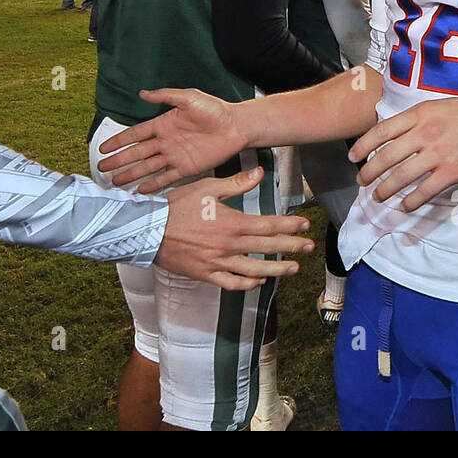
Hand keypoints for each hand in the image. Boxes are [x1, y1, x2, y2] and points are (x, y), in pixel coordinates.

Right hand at [98, 88, 247, 192]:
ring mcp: (175, 156)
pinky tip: (140, 190)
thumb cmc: (214, 109)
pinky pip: (167, 178)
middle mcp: (166, 142)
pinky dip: (153, 184)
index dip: (119, 141)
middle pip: (137, 153)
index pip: (135, 134)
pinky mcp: (188, 168)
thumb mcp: (188, 97)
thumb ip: (165, 95)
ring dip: (132, 174)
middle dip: (119, 160)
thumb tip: (142, 93)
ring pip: (148, 167)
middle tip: (102, 168)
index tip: (102, 147)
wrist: (236, 126)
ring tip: (115, 182)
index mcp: (163, 124)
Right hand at [155, 167, 311, 289]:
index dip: (289, 225)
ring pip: (255, 270)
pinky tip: (259, 282)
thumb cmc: (177, 207)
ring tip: (293, 268)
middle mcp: (229, 245)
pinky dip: (248, 285)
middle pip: (267, 247)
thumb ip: (236, 183)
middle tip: (309, 247)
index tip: (304, 225)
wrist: (149, 231)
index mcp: (231, 222)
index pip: (268, 225)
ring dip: (277, 269)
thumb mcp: (207, 188)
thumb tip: (261, 173)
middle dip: (292, 247)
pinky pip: (232, 284)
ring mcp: (218, 263)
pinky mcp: (207, 275)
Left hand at [351, 93, 457, 213]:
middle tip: (361, 181)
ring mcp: (439, 153)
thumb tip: (390, 135)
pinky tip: (404, 206)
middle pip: (387, 156)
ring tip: (377, 196)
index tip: (353, 157)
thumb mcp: (437, 106)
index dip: (363, 146)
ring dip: (385, 189)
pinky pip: (426, 190)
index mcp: (419, 114)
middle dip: (369, 172)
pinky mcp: (454, 171)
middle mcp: (425, 132)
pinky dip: (411, 201)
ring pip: (402, 176)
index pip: (382, 131)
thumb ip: (415, 120)